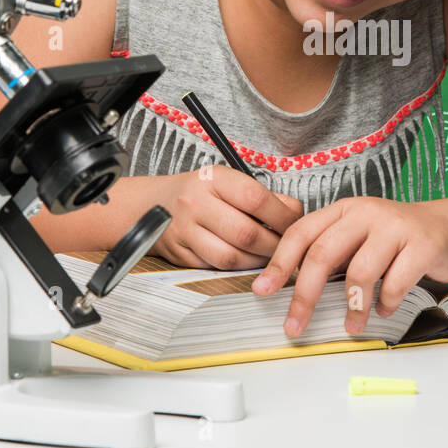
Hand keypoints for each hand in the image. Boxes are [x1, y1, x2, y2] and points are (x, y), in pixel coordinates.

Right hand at [150, 165, 302, 269]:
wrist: (153, 204)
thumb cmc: (198, 192)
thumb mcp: (227, 180)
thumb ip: (262, 196)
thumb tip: (294, 213)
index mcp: (213, 179)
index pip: (257, 199)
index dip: (283, 216)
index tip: (294, 224)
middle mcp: (196, 203)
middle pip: (246, 233)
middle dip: (274, 245)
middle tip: (287, 246)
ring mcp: (185, 231)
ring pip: (232, 256)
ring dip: (258, 261)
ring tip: (270, 256)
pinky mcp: (181, 255)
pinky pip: (217, 268)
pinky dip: (239, 268)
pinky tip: (248, 261)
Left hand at [251, 197, 447, 337]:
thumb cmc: (396, 240)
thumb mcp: (359, 237)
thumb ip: (331, 254)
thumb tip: (290, 290)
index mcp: (344, 210)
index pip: (301, 233)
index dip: (279, 263)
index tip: (263, 291)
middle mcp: (366, 212)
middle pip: (323, 254)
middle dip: (305, 296)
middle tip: (295, 325)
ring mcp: (396, 226)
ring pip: (360, 273)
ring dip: (353, 308)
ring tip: (353, 325)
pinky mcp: (423, 244)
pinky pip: (395, 284)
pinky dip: (385, 304)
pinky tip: (384, 310)